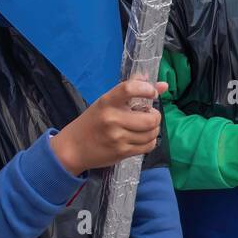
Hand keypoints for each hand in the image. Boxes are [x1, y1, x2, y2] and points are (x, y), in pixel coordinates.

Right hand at [51, 79, 165, 175]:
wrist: (74, 147)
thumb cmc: (94, 120)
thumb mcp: (107, 101)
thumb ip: (134, 88)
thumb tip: (163, 85)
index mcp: (107, 102)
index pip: (129, 88)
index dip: (147, 89)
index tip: (152, 93)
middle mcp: (112, 119)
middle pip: (150, 118)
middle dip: (155, 116)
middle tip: (149, 115)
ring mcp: (117, 138)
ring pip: (151, 133)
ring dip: (154, 129)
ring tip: (146, 126)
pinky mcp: (121, 152)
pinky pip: (148, 146)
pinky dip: (150, 141)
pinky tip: (143, 137)